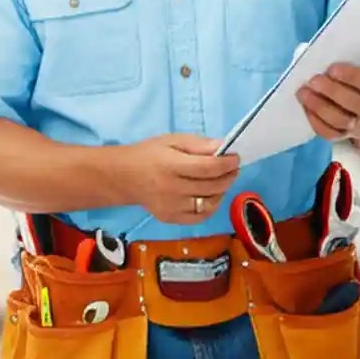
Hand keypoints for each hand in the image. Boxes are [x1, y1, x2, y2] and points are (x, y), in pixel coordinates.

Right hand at [119, 134, 240, 224]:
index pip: (209, 168)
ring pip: (209, 204)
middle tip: (232, 168)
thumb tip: (223, 148)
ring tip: (221, 181)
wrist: (124, 177)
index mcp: (172, 166)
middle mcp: (172, 189)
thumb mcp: (172, 140)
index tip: (235, 158)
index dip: (227, 163)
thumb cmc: (149, 154)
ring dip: (221, 192)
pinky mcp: (170, 218)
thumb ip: (198, 144)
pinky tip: (211, 196)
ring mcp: (171, 207)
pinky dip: (210, 207)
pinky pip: (200, 217)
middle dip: (228, 176)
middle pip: (212, 186)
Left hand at [297, 12, 359, 140]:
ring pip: (339, 120)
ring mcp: (359, 124)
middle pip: (351, 103)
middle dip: (331, 92)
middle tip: (313, 79)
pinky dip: (316, 123)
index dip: (351, 77)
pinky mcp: (347, 134)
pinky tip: (306, 108)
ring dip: (319, 107)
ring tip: (303, 92)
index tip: (333, 68)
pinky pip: (330, 134)